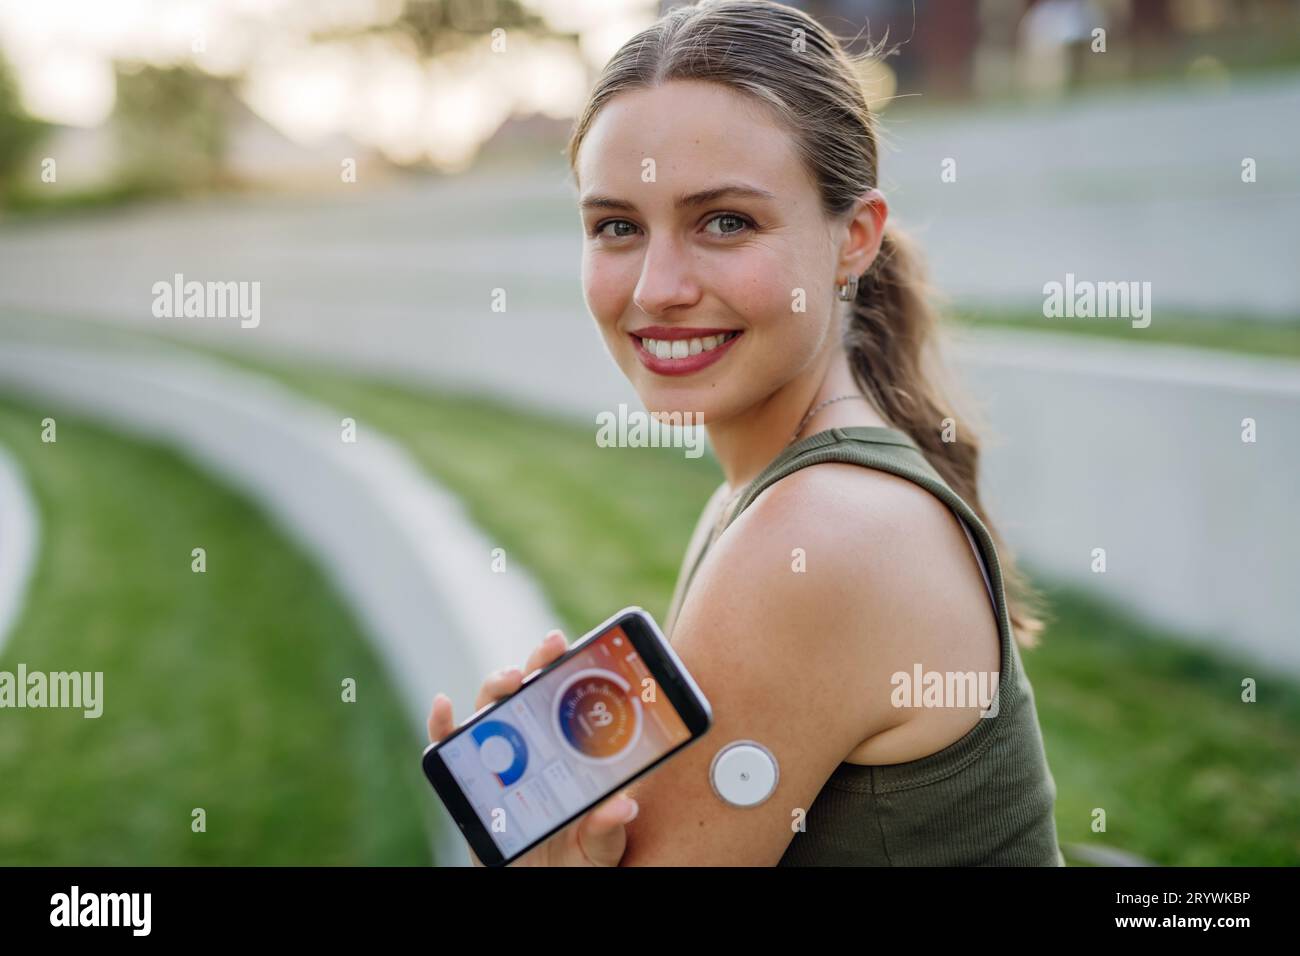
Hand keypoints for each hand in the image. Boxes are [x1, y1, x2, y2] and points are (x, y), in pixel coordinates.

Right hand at [427, 628, 637, 866]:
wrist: (540, 892)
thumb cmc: (575, 862)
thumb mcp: (599, 848)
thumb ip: (607, 828)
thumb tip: (624, 805)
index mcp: (566, 752)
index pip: (563, 699)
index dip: (563, 666)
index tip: (567, 642)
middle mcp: (530, 747)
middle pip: (527, 693)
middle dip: (535, 665)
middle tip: (548, 650)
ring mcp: (496, 761)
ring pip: (490, 710)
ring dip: (496, 686)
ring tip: (508, 680)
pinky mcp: (466, 782)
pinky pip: (447, 747)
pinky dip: (440, 724)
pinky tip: (443, 706)